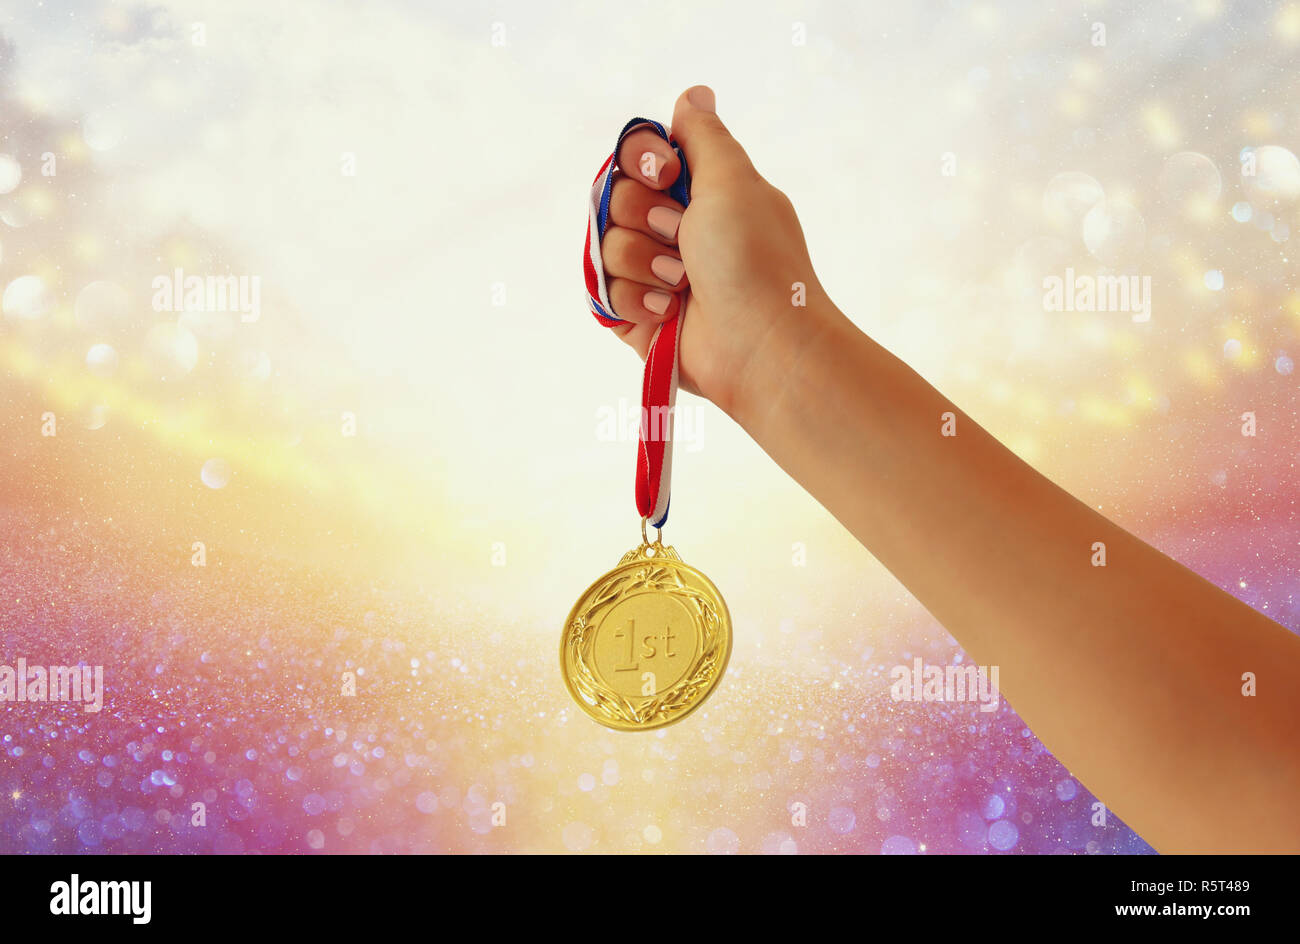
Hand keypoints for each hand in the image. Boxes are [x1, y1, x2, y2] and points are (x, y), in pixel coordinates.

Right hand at [599, 86, 829, 416]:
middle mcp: (672, 228)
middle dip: (646, 216)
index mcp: (698, 191)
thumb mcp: (733, 179)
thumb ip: (703, 134)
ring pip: (605, 243)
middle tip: (683, 237)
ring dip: (643, 260)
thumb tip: (694, 94)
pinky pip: (603, 289)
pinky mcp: (634, 314)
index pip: (639, 154)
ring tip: (680, 283)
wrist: (757, 343)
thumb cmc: (755, 259)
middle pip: (614, 195)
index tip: (671, 174)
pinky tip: (669, 313)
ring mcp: (651, 271)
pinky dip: (636, 299)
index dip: (644, 159)